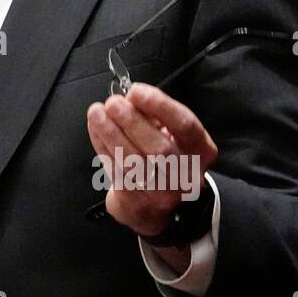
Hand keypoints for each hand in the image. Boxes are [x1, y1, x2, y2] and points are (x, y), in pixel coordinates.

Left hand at [86, 83, 217, 239]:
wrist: (155, 205)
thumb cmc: (161, 157)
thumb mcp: (168, 133)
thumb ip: (154, 115)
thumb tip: (130, 97)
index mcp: (201, 151)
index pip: (185, 125)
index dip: (159, 106)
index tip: (135, 91)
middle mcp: (187, 176)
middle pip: (160, 148)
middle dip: (132, 122)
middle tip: (112, 103)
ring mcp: (163, 194)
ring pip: (135, 163)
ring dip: (112, 134)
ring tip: (97, 113)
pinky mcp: (137, 204)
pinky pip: (117, 173)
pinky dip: (103, 148)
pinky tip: (96, 130)